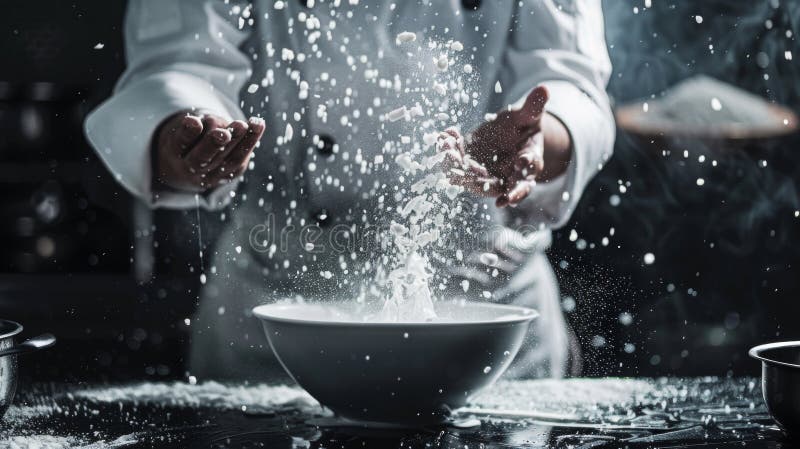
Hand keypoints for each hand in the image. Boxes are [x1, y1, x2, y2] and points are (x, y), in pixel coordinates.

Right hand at [153, 113, 265, 192]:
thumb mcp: (181, 130)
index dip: (188, 133)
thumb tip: (219, 126)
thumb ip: (196, 127)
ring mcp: (211, 176)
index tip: (194, 121)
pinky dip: (250, 141)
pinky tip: (258, 124)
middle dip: (213, 144)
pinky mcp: (228, 175)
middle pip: (203, 159)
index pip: (180, 144)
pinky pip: (241, 159)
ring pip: (227, 160)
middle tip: (224, 133)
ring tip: (243, 124)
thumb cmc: (184, 140)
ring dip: (238, 141)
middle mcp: (191, 169)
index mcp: (173, 154)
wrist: (187, 168)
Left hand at [437, 86, 553, 207]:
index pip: (523, 184)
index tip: (512, 183)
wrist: (510, 131)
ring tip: (447, 146)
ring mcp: (484, 176)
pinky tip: (444, 134)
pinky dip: (448, 151)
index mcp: (525, 170)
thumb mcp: (529, 116)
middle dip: (473, 179)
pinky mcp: (468, 167)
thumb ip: (534, 107)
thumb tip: (544, 89)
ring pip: (467, 179)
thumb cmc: (524, 126)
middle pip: (490, 187)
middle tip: (459, 163)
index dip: (517, 190)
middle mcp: (503, 178)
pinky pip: (455, 165)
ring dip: (454, 166)